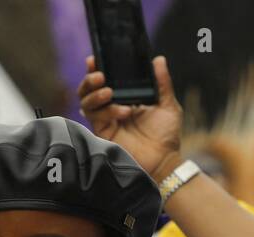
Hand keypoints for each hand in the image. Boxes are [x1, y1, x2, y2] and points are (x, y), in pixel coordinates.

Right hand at [78, 54, 183, 182]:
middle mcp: (111, 107)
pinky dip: (108, 111)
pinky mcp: (103, 135)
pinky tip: (123, 111)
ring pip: (86, 103)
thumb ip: (162, 83)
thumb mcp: (167, 105)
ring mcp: (106, 121)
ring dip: (95, 95)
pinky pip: (96, 118)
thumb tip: (158, 59)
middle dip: (89, 80)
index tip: (95, 59)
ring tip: (109, 92)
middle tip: (99, 75)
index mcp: (124, 97)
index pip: (104, 79)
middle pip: (87, 90)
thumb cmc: (166, 135)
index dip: (96, 68)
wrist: (164, 160)